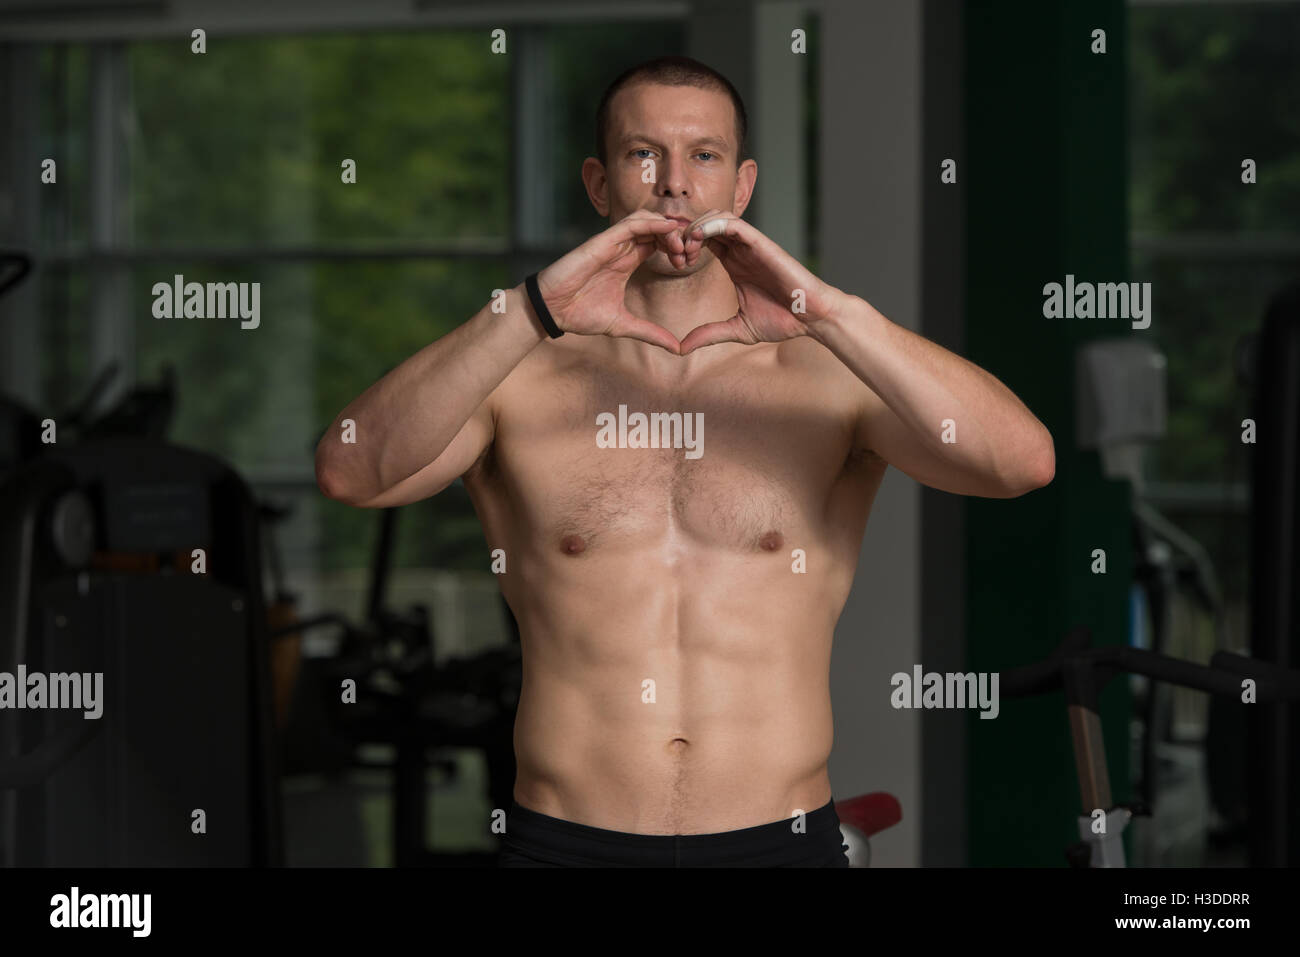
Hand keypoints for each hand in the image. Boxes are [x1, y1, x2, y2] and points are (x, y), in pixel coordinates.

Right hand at [534, 211, 685, 353]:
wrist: (551, 311)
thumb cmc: (579, 314)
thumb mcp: (623, 324)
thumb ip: (651, 333)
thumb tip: (678, 349)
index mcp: (627, 262)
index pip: (658, 243)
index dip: (676, 249)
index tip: (686, 264)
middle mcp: (620, 248)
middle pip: (656, 228)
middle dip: (676, 236)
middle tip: (688, 254)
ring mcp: (612, 243)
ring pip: (646, 220)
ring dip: (667, 228)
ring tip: (679, 245)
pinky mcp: (602, 241)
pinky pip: (631, 223)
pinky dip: (652, 223)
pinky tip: (667, 230)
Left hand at [675, 210, 843, 354]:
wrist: (811, 316)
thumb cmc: (782, 320)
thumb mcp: (737, 329)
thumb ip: (709, 334)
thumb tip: (682, 349)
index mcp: (733, 263)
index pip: (702, 240)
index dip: (684, 246)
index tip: (674, 264)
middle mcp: (740, 250)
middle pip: (704, 223)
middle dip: (684, 233)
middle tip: (675, 254)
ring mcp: (750, 245)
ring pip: (716, 216)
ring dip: (696, 227)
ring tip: (687, 248)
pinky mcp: (760, 243)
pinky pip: (732, 222)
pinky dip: (711, 225)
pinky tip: (699, 241)